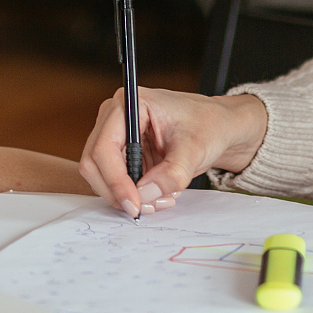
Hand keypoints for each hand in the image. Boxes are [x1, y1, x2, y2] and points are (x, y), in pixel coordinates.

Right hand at [78, 88, 267, 218]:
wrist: (218, 126)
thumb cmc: (208, 125)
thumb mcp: (195, 149)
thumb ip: (171, 173)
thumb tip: (144, 195)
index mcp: (131, 103)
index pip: (105, 146)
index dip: (115, 179)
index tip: (134, 204)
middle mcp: (116, 116)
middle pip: (95, 162)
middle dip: (118, 191)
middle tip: (146, 209)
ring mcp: (116, 134)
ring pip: (101, 175)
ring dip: (126, 195)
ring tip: (161, 200)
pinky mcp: (122, 152)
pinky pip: (114, 180)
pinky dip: (132, 194)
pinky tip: (157, 195)